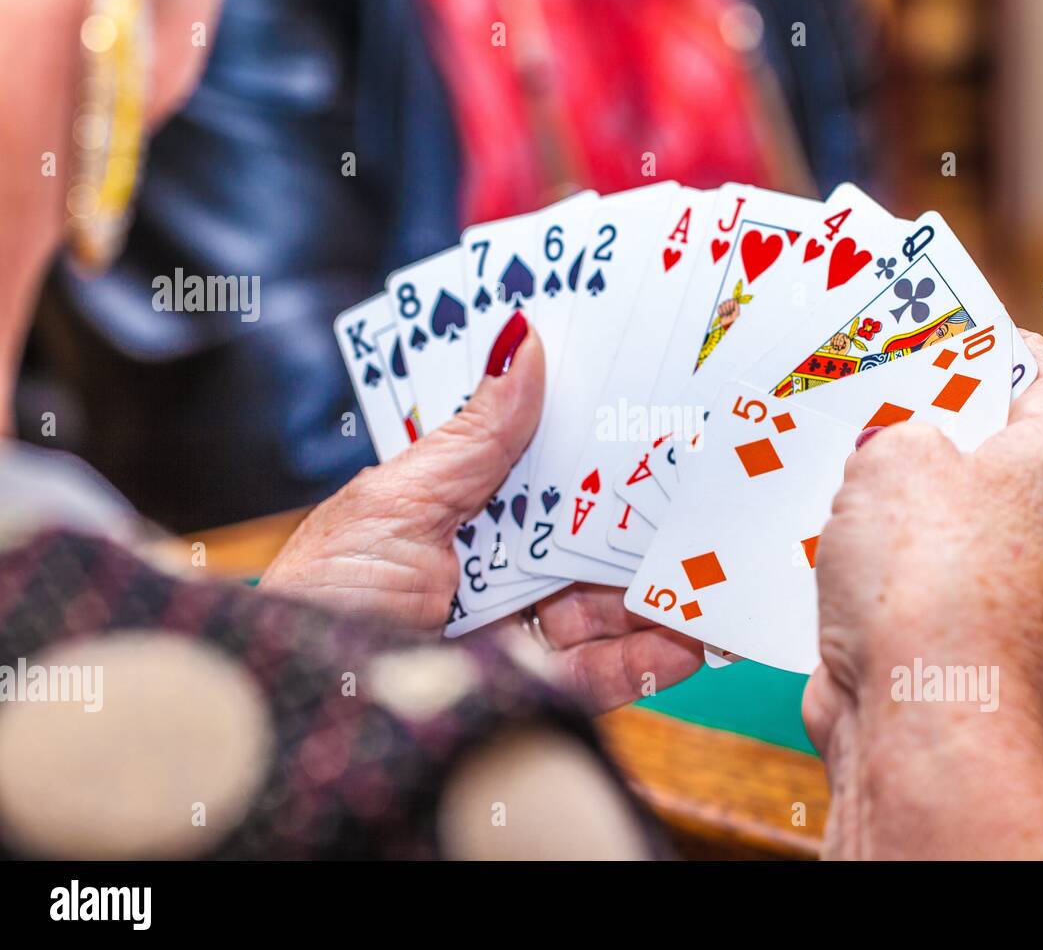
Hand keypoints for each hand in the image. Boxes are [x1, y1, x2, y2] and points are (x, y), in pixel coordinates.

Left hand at [262, 314, 700, 710]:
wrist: (303, 713)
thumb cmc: (326, 597)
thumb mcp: (398, 500)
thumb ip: (475, 436)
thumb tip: (523, 341)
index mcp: (460, 513)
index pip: (544, 469)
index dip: (597, 441)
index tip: (655, 407)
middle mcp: (496, 569)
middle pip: (589, 535)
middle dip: (649, 510)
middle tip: (716, 476)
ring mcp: (521, 632)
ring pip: (612, 602)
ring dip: (667, 581)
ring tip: (725, 551)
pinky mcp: (537, 693)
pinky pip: (612, 672)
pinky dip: (659, 652)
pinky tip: (700, 629)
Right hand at [804, 331, 1042, 858]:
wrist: (922, 715)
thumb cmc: (927, 574)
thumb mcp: (894, 453)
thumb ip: (896, 427)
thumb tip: (894, 449)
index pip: (1034, 364)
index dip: (968, 340)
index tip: (907, 332)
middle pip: (987, 437)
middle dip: (918, 418)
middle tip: (853, 395)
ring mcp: (1019, 574)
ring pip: (947, 504)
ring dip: (889, 491)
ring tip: (826, 466)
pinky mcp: (969, 622)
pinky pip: (921, 562)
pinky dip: (880, 550)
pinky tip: (827, 538)